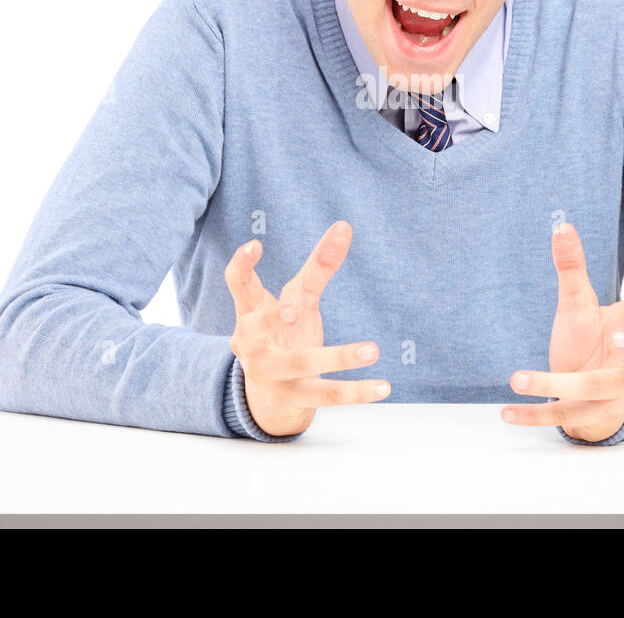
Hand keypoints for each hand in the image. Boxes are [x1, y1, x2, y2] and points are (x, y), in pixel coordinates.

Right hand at [224, 219, 389, 436]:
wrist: (267, 397)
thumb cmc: (282, 334)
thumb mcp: (298, 298)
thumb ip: (318, 265)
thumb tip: (344, 225)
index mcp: (251, 312)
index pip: (239, 285)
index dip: (242, 265)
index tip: (254, 244)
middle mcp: (253, 343)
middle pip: (258, 329)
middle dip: (274, 319)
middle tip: (295, 311)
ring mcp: (271, 373)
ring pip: (301, 364)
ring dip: (337, 357)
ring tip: (373, 349)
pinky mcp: (293, 398)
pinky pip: (326, 396)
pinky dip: (356, 392)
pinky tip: (383, 387)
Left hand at [504, 222, 623, 441]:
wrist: (593, 394)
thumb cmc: (595, 339)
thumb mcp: (580, 303)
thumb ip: (573, 268)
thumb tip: (561, 224)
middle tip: (621, 337)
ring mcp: (612, 391)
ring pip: (592, 388)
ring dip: (555, 384)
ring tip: (517, 377)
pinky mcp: (588, 414)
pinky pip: (560, 416)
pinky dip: (531, 415)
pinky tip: (504, 412)